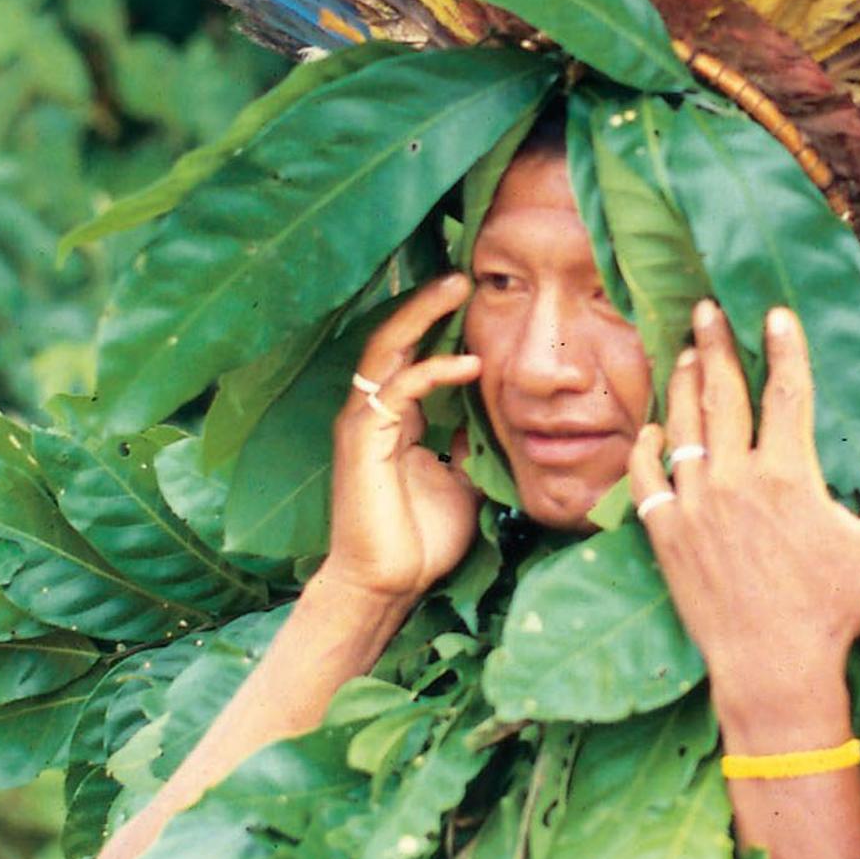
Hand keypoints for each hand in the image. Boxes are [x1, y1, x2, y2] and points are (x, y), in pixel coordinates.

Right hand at [323, 272, 483, 611]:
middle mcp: (373, 411)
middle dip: (427, 303)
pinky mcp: (363, 439)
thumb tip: (496, 422)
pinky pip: (398, 389)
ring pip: (386, 349)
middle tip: (463, 273)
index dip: (438, 325)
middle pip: (393, 337)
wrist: (386, 585)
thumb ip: (471, 448)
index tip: (474, 298)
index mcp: (394, 419)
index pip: (412, 354)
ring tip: (456, 287)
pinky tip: (470, 365)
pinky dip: (433, 370)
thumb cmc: (419, 540)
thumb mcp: (461, 482)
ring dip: (422, 315)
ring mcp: (363, 422)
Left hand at [628, 299, 859, 746]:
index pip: (787, 394)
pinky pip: (647, 479)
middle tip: (708, 309)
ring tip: (688, 355)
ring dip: (685, 386)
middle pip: (723, 395)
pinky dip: (646, 450)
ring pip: (682, 427)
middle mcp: (735, 480)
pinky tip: (652, 430)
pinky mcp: (667, 535)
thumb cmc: (832, 612)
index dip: (785, 349)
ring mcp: (695, 505)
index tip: (776, 313)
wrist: (771, 668)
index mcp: (789, 476)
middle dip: (717, 344)